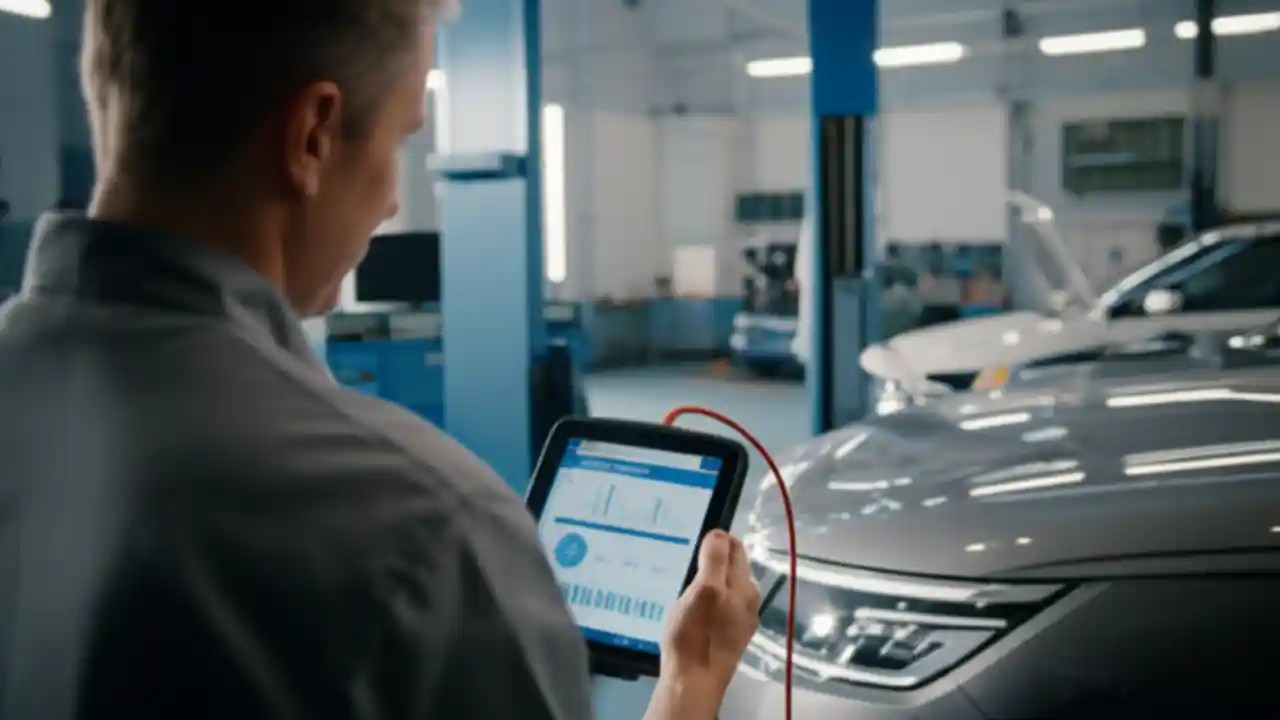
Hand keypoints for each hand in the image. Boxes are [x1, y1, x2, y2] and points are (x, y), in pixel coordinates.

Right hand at [644, 530, 760, 719]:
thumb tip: (720, 533)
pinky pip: (721, 608)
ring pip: (726, 589)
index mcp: (744, 586)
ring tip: (686, 583)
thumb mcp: (704, 589)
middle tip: (687, 559)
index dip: (717, 539)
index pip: (736, 548)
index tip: (695, 540)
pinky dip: (708, 601)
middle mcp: (749, 601)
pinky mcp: (729, 638)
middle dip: (714, 559)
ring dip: (710, 581)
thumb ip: (714, 560)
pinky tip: (692, 609)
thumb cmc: (696, 634)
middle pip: (733, 568)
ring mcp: (741, 621)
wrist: (694, 682)